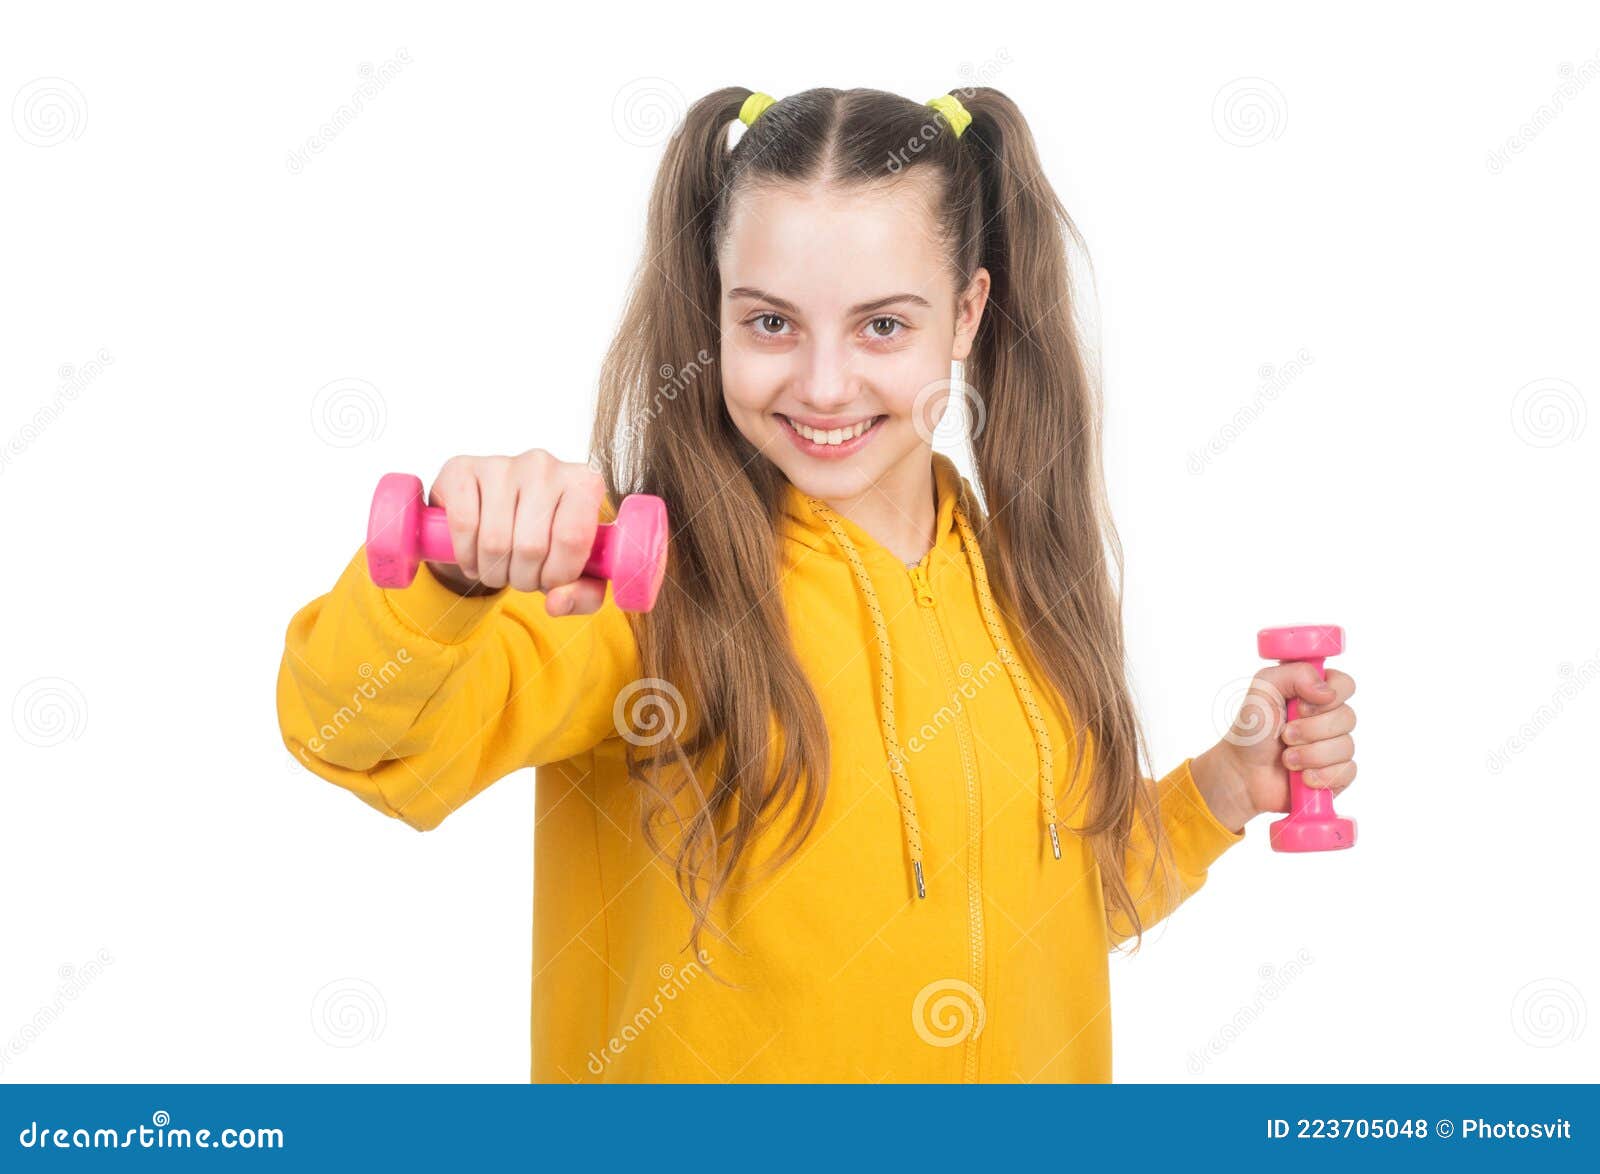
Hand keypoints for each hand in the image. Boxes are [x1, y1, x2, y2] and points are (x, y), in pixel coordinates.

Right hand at [424, 449, 611, 615]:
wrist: (493, 513)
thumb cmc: (542, 540)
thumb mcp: (574, 571)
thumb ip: (583, 595)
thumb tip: (557, 603)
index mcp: (583, 482)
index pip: (573, 539)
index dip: (558, 574)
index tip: (551, 580)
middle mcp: (545, 465)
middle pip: (532, 546)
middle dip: (524, 578)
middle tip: (521, 576)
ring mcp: (502, 463)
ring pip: (495, 541)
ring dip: (494, 572)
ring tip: (499, 568)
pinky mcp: (462, 468)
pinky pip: (464, 525)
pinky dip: (466, 555)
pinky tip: (474, 557)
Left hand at [1196, 665, 1358, 829]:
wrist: (1243, 773)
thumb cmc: (1252, 730)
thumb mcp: (1263, 689)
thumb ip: (1295, 674)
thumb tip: (1327, 691)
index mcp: (1314, 692)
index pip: (1345, 684)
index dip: (1329, 696)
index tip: (1300, 706)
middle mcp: (1328, 717)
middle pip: (1348, 717)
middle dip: (1310, 730)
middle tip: (1285, 735)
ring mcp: (1334, 746)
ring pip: (1346, 746)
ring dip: (1311, 754)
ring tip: (1287, 759)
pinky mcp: (1336, 773)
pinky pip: (1347, 771)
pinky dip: (1321, 775)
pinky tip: (1302, 776)